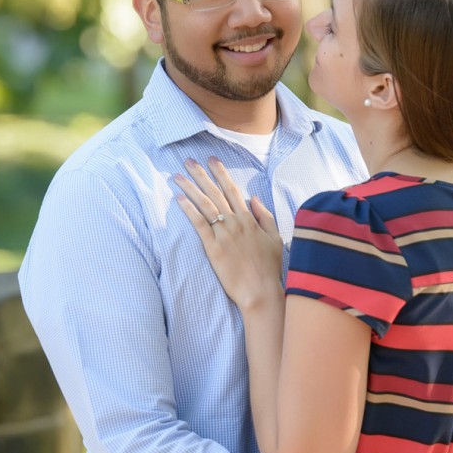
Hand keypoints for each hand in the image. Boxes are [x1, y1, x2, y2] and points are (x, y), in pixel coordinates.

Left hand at [174, 157, 282, 311]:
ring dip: (191, 188)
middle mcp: (236, 222)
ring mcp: (224, 234)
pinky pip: (199, 224)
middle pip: (215, 193)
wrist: (261, 291)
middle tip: (189, 161)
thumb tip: (253, 198)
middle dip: (201, 175)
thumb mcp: (274, 238)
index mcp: (249, 219)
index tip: (212, 160)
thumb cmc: (269, 268)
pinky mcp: (213, 247)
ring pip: (205, 204)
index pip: (232, 190)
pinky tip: (179, 198)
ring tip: (178, 176)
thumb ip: (265, 216)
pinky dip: (189, 209)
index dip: (221, 174)